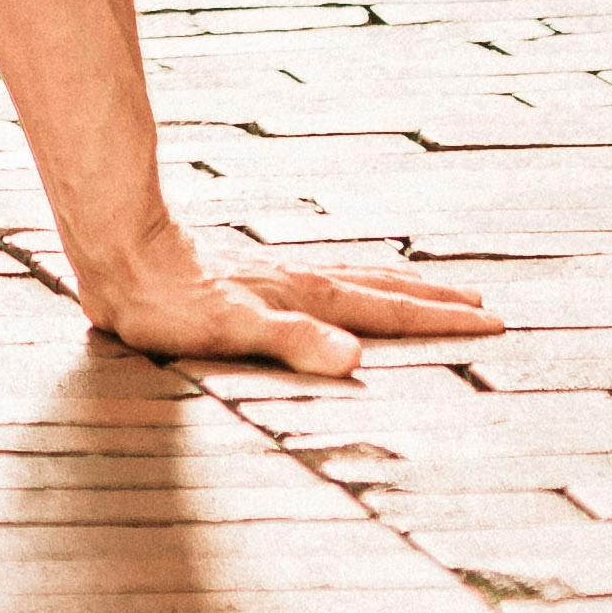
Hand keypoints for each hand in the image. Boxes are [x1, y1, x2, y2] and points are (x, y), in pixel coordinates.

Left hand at [77, 215, 503, 375]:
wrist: (121, 251)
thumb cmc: (167, 302)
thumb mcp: (229, 330)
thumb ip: (292, 343)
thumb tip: (355, 361)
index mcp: (305, 297)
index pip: (387, 312)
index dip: (438, 321)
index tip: (490, 322)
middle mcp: (300, 280)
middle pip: (383, 290)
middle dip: (435, 302)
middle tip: (485, 307)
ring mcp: (279, 274)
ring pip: (357, 279)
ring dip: (402, 288)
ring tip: (436, 290)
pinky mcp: (255, 274)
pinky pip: (327, 278)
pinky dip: (358, 283)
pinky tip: (346, 288)